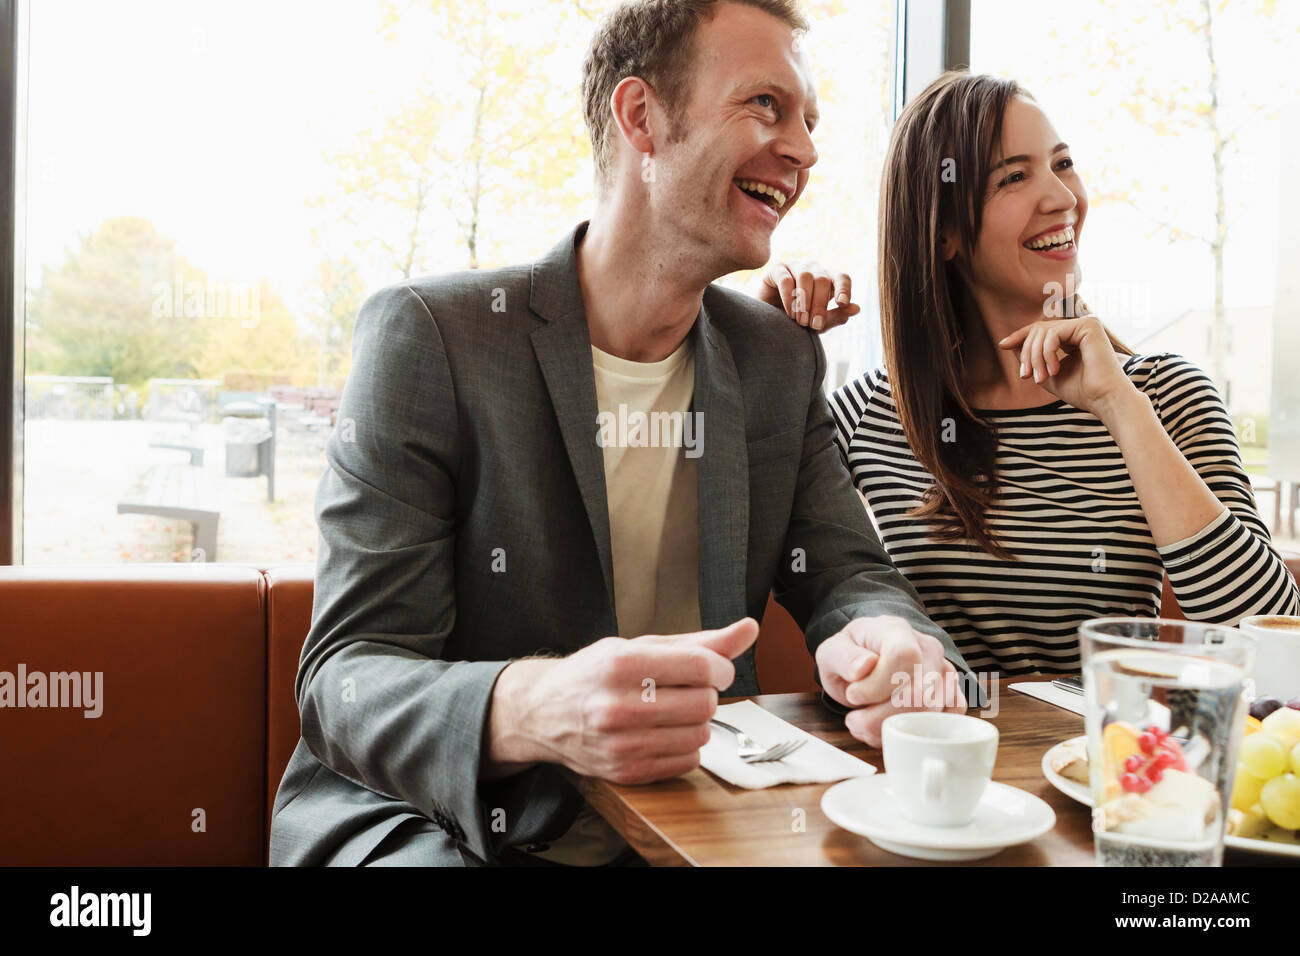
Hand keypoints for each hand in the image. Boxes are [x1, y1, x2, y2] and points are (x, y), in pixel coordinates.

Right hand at [493, 618, 758, 784]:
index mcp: (621, 664)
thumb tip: (749, 629)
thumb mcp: (640, 645)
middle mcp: (618, 706)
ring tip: (671, 710)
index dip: (720, 667)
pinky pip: (688, 761)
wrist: (543, 712)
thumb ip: (699, 641)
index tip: (714, 668)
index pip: (700, 667)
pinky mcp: (626, 772)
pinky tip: (662, 732)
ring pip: (700, 735)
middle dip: (706, 693)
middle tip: (687, 689)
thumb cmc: (595, 673)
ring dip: (696, 721)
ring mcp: (621, 744)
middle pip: (705, 703)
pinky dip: (685, 746)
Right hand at [756, 260, 861, 331]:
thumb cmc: (796, 321)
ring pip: (806, 276)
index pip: (842, 277)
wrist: (768, 324)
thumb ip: (835, 316)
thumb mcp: (818, 322)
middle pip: (823, 279)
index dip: (844, 288)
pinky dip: (789, 297)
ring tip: (801, 321)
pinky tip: (790, 313)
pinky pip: (786, 279)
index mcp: (828, 280)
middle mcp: (813, 269)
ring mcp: (795, 267)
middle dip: (820, 304)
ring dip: (805, 301)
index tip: (842, 303)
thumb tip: (857, 308)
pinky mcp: (776, 270)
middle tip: (814, 325)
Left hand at [814, 616, 965, 746]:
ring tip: (867, 724)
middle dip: (881, 717)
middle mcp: (928, 649)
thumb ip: (843, 658)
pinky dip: (912, 734)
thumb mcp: (833, 652)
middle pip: (921, 693)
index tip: (854, 695)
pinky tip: (890, 727)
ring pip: (932, 713)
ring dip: (893, 728)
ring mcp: (945, 673)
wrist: (869, 657)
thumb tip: (863, 667)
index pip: (904, 656)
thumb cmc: (853, 654)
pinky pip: (943, 723)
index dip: (878, 684)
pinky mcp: (952, 697)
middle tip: (855, 720)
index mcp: (897, 631)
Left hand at [997, 315, 1136, 418]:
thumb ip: (1032, 359)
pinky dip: (1047, 353)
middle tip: (1026, 376)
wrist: (1104, 400)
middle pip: (1038, 330)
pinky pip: (1054, 333)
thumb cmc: (1081, 392)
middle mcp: (1079, 328)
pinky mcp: (1089, 325)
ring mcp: (1085, 324)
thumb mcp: (1047, 375)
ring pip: (1043, 331)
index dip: (1020, 336)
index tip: (1003, 345)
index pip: (1041, 330)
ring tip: (1040, 378)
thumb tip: (1009, 344)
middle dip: (1027, 354)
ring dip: (1035, 357)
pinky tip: (1054, 370)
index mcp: (1072, 338)